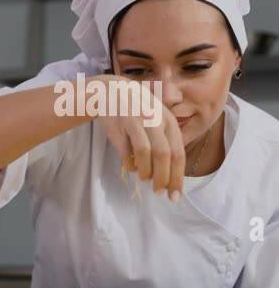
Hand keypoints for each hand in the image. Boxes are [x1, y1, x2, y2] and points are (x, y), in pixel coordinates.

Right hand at [95, 74, 185, 199]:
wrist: (110, 91)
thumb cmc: (137, 110)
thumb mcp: (157, 119)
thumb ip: (165, 143)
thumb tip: (169, 177)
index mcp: (169, 120)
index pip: (178, 153)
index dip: (177, 177)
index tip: (175, 195)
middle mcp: (155, 119)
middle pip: (164, 155)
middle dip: (163, 178)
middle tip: (159, 193)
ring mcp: (136, 121)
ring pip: (146, 153)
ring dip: (146, 172)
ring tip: (144, 179)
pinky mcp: (119, 125)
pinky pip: (126, 152)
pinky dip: (130, 164)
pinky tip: (131, 168)